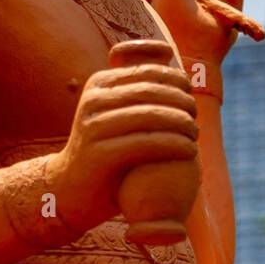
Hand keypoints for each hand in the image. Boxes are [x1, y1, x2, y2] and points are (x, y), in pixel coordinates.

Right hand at [46, 61, 199, 234]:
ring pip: (149, 115)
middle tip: (196, 115)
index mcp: (98, 85)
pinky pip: (144, 143)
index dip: (175, 80)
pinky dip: (173, 144)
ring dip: (181, 122)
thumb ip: (140, 99)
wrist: (69, 191)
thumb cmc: (106, 153)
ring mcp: (93, 126)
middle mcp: (93, 100)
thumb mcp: (117, 118)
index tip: (191, 93)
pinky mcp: (98, 153)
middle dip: (180, 101)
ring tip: (195, 132)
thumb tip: (185, 78)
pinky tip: (190, 150)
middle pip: (149, 91)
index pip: (145, 72)